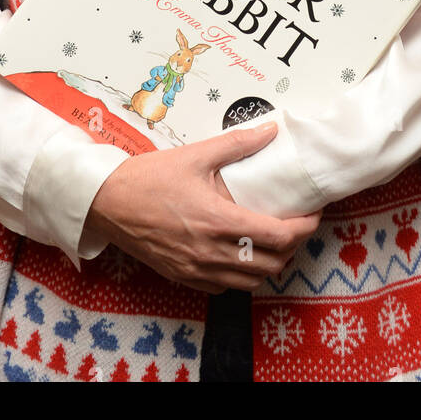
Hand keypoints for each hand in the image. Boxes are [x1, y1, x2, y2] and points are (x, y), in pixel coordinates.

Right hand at [85, 121, 322, 293]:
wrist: (108, 203)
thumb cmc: (149, 178)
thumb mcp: (196, 155)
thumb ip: (237, 144)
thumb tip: (270, 131)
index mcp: (219, 221)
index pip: (279, 236)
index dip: (304, 227)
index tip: (312, 214)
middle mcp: (212, 253)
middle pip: (272, 264)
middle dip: (292, 246)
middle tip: (295, 224)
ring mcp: (197, 271)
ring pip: (251, 282)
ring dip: (269, 264)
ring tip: (271, 240)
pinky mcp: (184, 278)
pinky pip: (225, 288)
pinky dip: (241, 276)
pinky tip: (239, 254)